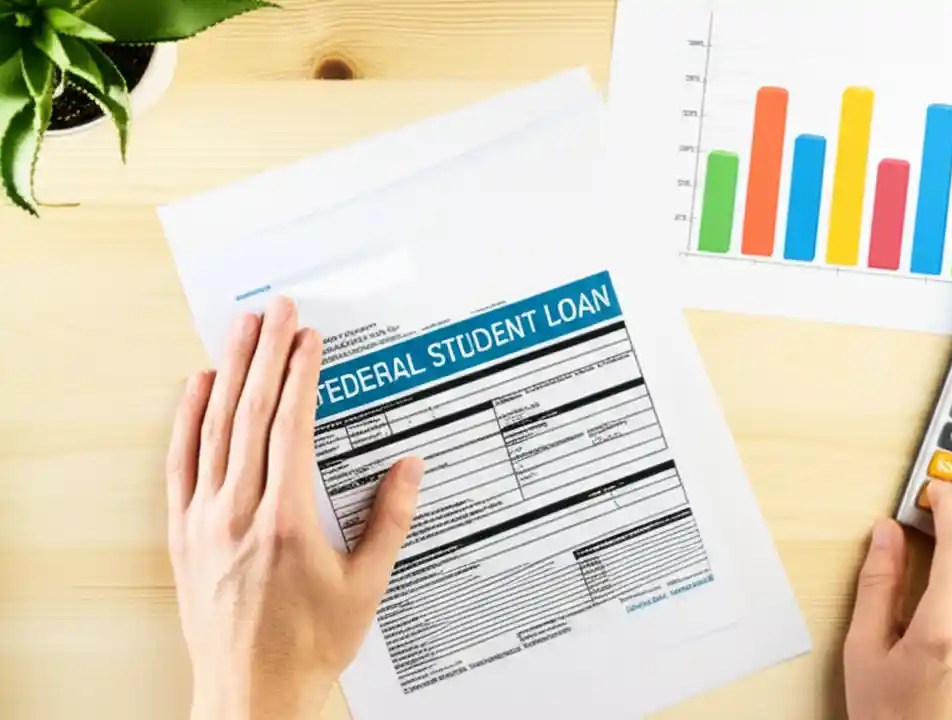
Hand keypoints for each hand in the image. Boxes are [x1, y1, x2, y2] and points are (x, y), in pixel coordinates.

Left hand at [166, 297, 423, 719]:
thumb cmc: (310, 644)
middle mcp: (239, 514)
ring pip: (214, 429)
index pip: (291, 428)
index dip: (300, 376)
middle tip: (277, 310)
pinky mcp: (182, 534)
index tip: (309, 339)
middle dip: (267, 355)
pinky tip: (196, 385)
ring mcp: (204, 522)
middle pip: (250, 414)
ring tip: (241, 329)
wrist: (251, 692)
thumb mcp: (367, 586)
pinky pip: (179, 463)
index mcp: (288, 522)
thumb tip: (410, 468)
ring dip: (229, 371)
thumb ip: (390, 521)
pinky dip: (187, 419)